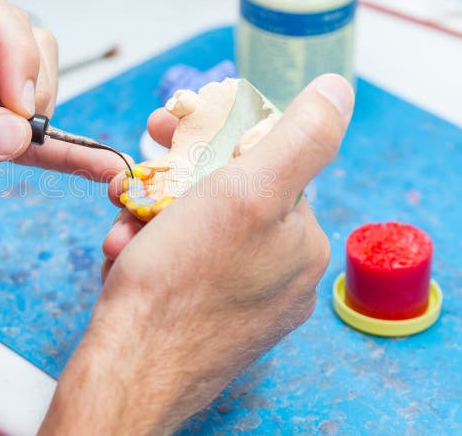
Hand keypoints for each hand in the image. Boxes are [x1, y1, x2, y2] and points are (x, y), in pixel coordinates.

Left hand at [0, 0, 122, 321]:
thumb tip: (10, 129)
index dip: (8, 46)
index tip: (17, 102)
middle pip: (14, 35)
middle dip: (32, 80)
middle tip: (22, 128)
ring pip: (33, 74)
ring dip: (46, 108)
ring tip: (30, 145)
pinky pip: (32, 132)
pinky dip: (63, 148)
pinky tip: (93, 164)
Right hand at [40, 74, 353, 433]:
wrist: (131, 372)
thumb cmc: (182, 284)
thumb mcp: (245, 190)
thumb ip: (299, 138)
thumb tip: (338, 89)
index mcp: (302, 241)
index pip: (263, 163)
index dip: (211, 137)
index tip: (167, 127)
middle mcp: (281, 274)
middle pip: (224, 197)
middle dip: (171, 182)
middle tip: (133, 181)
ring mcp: (245, 303)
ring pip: (194, 231)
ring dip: (151, 218)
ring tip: (123, 228)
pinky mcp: (209, 322)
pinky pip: (181, 267)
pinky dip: (149, 253)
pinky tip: (125, 258)